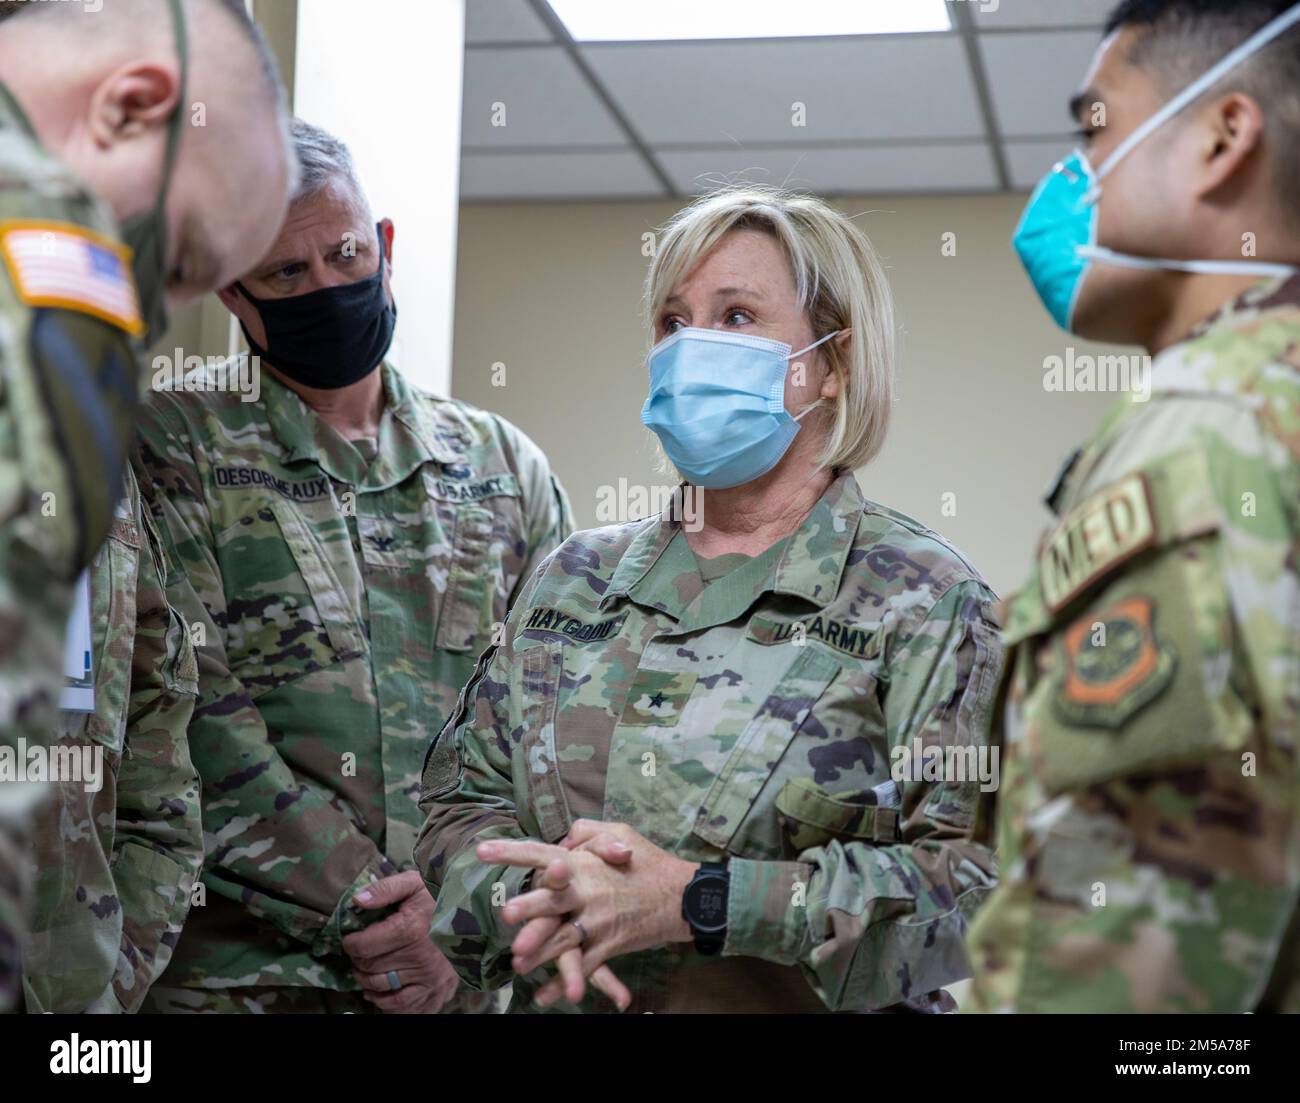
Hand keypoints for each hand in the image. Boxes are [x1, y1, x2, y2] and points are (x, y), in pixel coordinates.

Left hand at [344, 870, 460, 1013]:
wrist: (477, 912)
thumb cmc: (442, 895)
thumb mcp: (414, 882)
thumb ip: (385, 889)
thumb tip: (356, 900)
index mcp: (408, 930)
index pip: (362, 946)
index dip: (350, 942)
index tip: (350, 938)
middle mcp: (418, 957)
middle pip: (370, 968)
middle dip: (358, 961)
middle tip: (359, 952)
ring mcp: (429, 977)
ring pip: (382, 989)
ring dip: (367, 981)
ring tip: (366, 971)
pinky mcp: (438, 989)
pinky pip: (404, 1007)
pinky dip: (386, 1004)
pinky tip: (379, 994)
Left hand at [479, 820, 697, 1008]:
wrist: (682, 897)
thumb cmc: (649, 862)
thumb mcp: (620, 833)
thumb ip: (587, 833)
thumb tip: (564, 840)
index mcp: (584, 863)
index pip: (541, 853)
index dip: (511, 851)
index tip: (482, 850)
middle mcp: (588, 891)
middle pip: (552, 899)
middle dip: (530, 907)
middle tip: (507, 914)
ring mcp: (599, 921)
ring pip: (563, 939)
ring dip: (540, 953)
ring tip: (516, 964)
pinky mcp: (610, 944)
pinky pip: (584, 966)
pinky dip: (565, 983)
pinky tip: (546, 997)